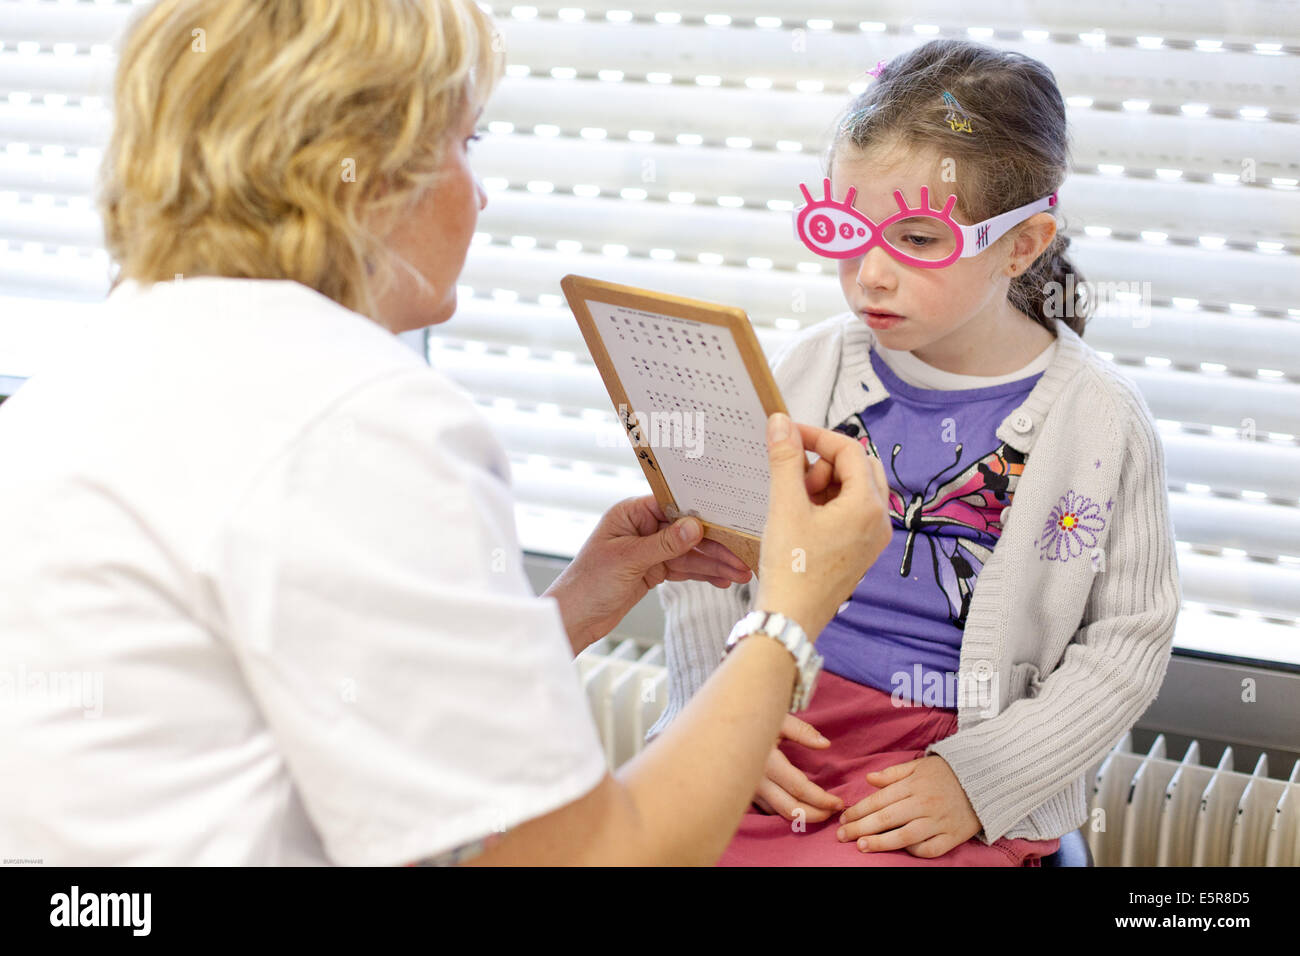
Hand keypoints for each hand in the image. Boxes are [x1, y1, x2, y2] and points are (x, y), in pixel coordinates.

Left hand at [544, 494, 752, 650]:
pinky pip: (684, 569)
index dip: (702, 514)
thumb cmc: (587, 584)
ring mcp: (648, 550)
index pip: (673, 505)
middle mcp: (641, 527)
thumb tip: (694, 527)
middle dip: (715, 545)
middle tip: (741, 556)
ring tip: (741, 572)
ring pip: (689, 553)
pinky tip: (722, 579)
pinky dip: (703, 575)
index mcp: (630, 513)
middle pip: (687, 531)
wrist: (574, 619)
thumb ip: (663, 544)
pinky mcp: (652, 571)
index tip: (728, 521)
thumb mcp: (627, 560)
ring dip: (715, 562)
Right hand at [752, 714, 843, 822]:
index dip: (822, 799)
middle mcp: (756, 780)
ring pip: (778, 812)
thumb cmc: (752, 717)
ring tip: (821, 811)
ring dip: (802, 816)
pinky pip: (768, 808)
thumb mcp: (778, 718)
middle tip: (833, 812)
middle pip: (790, 809)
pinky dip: (786, 811)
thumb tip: (825, 745)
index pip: (800, 788)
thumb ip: (802, 731)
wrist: (722, 726)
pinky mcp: (745, 791)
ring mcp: (749, 789)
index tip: (838, 801)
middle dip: (816, 815)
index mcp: (766, 762)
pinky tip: (799, 806)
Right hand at [755, 413, 891, 640]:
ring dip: (823, 483)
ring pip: (853, 489)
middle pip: (857, 467)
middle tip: (794, 479)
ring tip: (794, 502)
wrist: (790, 619)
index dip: (816, 436)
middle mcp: (879, 520)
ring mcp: (872, 537)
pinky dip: (826, 504)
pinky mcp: (860, 550)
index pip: (849, 450)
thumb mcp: (784, 506)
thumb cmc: (791, 567)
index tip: (787, 434)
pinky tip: (800, 517)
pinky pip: (850, 512)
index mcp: (868, 506)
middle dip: (823, 462)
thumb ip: (785, 459)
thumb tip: (781, 422)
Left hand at [835, 755, 981, 857]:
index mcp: (913, 785)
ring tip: (861, 847)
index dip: (858, 810)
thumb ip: (893, 773)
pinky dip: (915, 851)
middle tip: (842, 836)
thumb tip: (869, 779)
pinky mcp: (953, 836)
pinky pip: (930, 849)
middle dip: (860, 828)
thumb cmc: (947, 773)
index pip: (879, 800)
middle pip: (886, 819)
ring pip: (904, 836)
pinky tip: (901, 850)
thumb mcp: (919, 765)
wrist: (986, 779)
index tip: (843, 818)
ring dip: (881, 843)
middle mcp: (924, 803)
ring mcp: (939, 821)